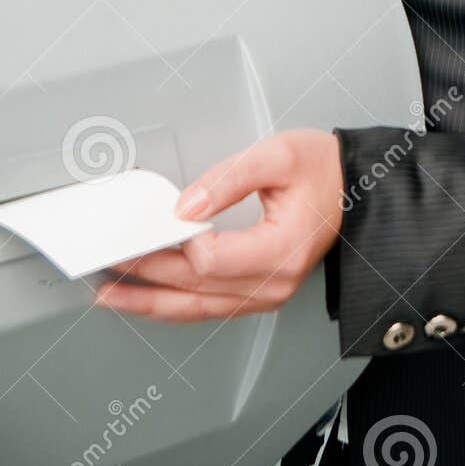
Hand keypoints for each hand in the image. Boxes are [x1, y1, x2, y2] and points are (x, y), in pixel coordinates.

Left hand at [93, 129, 343, 321]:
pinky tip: (149, 298)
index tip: (150, 227)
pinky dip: (173, 304)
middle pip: (195, 290)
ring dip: (151, 302)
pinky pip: (208, 308)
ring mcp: (266, 295)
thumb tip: (185, 206)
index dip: (175, 244)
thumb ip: (228, 179)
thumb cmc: (323, 170)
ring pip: (197, 309)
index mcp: (281, 252)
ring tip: (113, 295)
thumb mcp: (277, 156)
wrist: (354, 186)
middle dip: (147, 277)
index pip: (210, 260)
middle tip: (108, 266)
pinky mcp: (258, 295)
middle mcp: (274, 284)